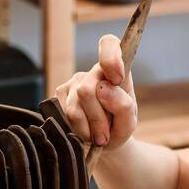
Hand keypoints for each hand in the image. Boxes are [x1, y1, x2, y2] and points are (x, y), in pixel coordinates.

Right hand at [54, 34, 137, 151]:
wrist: (102, 144)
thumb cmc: (118, 128)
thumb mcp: (129, 123)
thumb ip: (124, 106)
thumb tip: (104, 88)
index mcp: (115, 71)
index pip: (108, 43)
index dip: (110, 57)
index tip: (117, 80)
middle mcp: (93, 72)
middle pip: (87, 90)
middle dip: (97, 119)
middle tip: (105, 135)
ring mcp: (73, 82)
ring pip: (74, 108)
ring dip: (87, 129)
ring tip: (96, 135)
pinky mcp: (59, 96)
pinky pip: (63, 116)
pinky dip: (76, 130)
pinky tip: (84, 131)